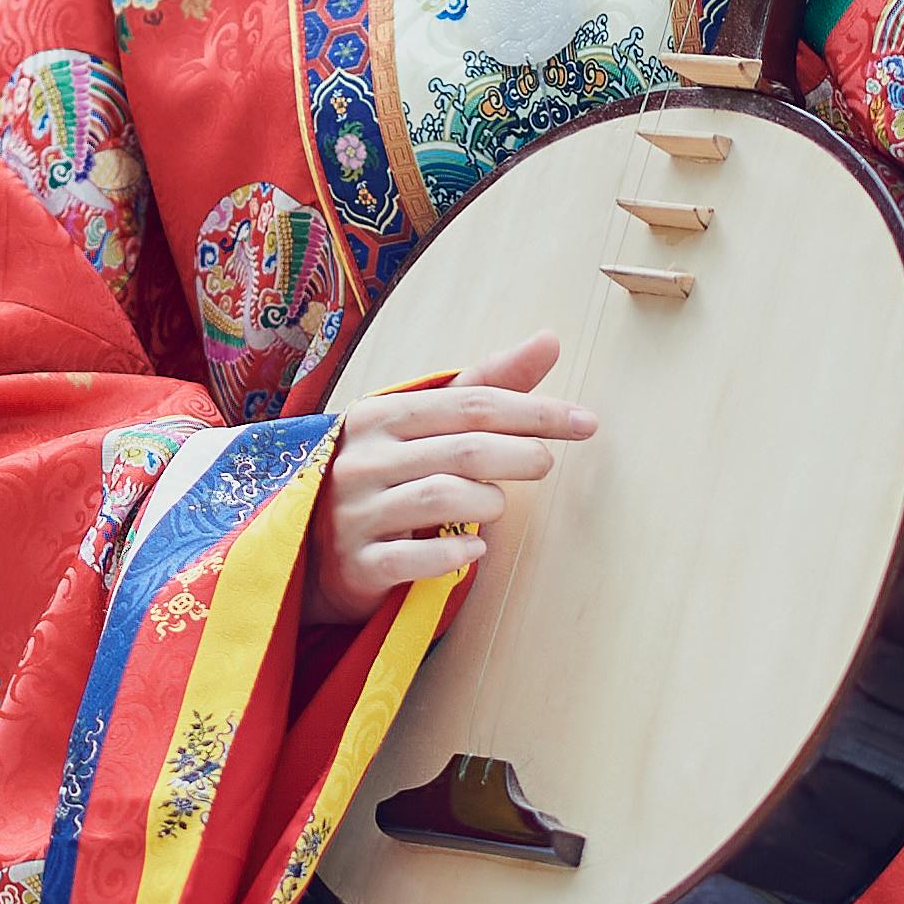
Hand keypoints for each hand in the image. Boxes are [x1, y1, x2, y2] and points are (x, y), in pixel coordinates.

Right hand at [304, 330, 595, 624]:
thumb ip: (488, 385)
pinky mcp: (356, 564)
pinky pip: (412, 558)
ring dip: (487, 501)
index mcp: (380, 415)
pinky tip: (475, 548)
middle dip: (520, 454)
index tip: (586, 423)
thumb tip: (550, 338)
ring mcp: (355, 513)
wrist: (316, 547)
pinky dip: (453, 553)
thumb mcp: (428, 424)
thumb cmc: (390, 474)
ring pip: (439, 498)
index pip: (471, 404)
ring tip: (498, 504)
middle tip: (546, 463)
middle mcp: (363, 459)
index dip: (535, 411)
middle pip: (462, 449)